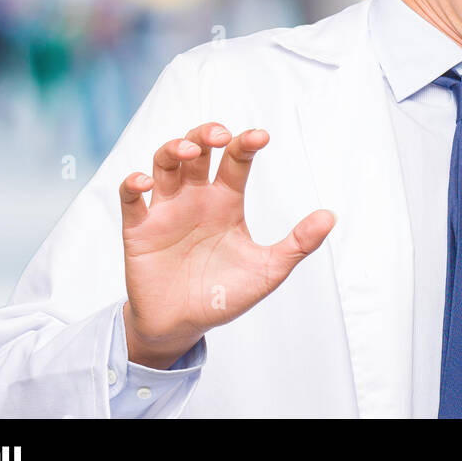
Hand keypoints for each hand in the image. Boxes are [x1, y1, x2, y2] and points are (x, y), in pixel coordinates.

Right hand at [118, 123, 335, 367]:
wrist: (185, 326)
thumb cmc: (226, 294)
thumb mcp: (268, 270)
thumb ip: (298, 243)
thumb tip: (330, 217)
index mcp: (226, 202)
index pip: (234, 161)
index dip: (245, 144)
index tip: (261, 137)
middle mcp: (196, 199)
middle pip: (196, 150)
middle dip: (205, 134)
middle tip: (220, 136)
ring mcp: (166, 212)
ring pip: (164, 164)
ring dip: (173, 149)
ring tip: (189, 151)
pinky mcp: (139, 231)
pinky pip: (131, 200)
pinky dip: (133, 184)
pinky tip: (144, 183)